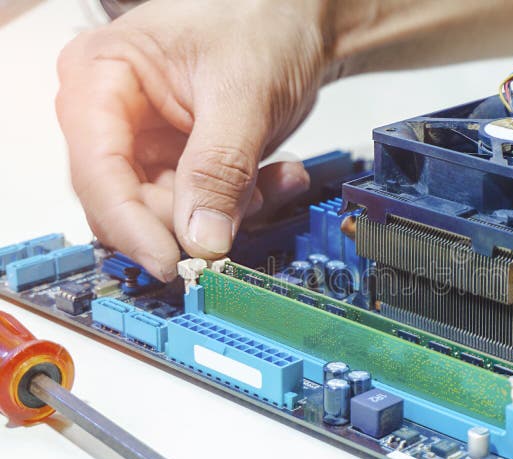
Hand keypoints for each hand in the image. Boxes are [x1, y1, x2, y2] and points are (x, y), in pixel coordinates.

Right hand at [56, 0, 327, 279]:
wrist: (297, 19)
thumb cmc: (258, 21)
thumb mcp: (241, 93)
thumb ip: (220, 168)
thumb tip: (202, 238)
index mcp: (101, 79)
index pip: (97, 170)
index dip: (130, 225)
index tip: (170, 262)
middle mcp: (116, 119)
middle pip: (128, 204)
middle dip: (188, 223)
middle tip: (237, 228)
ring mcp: (151, 146)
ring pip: (171, 216)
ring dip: (229, 214)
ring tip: (274, 182)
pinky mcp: (186, 166)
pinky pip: (206, 210)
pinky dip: (246, 205)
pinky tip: (281, 176)